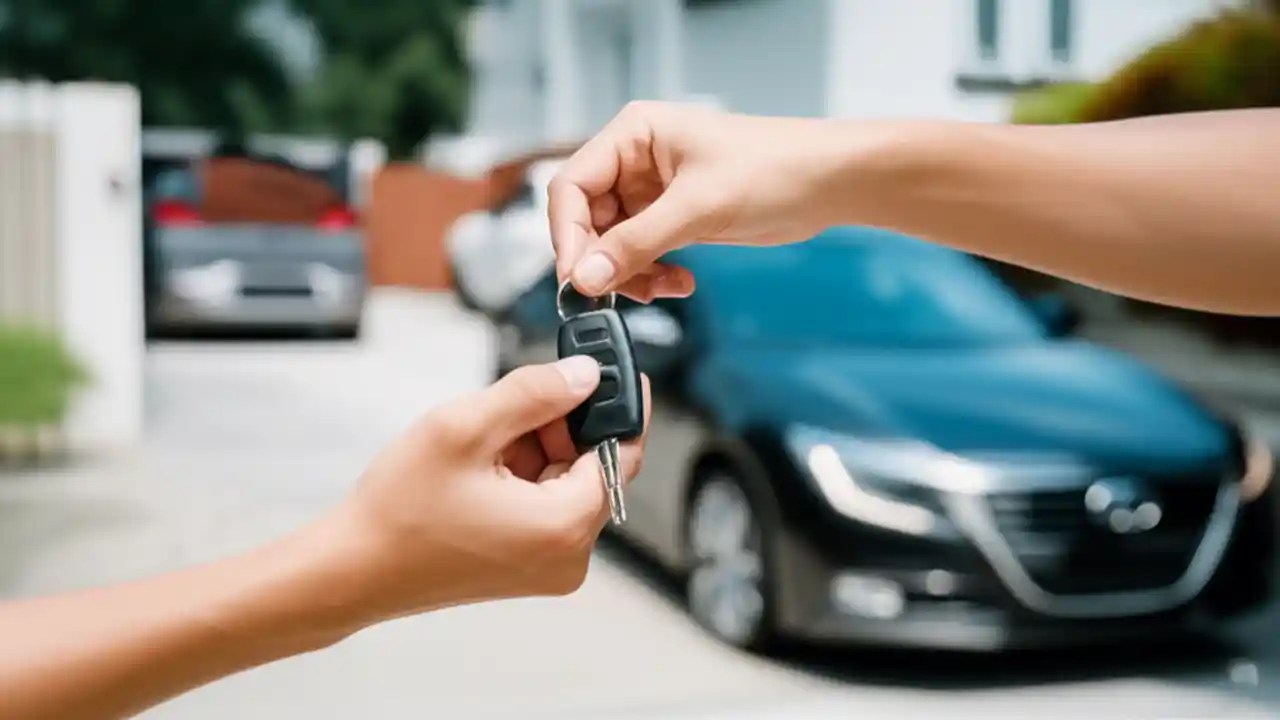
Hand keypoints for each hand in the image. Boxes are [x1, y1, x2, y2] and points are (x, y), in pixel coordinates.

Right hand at [324, 357, 649, 626]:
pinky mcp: (529, 567)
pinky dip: (523, 475)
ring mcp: (550, 567)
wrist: (352, 570)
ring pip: (566, 481)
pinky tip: (480, 467)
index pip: (624, 452)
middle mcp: (570, 557)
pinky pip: (546, 505)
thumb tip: (587, 374)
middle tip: (511, 405)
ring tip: (481, 443)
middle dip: (559, 426)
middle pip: (594, 465)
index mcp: (565, 527)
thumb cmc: (400, 509)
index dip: (619, 404)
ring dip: (535, 449)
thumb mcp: (466, 427)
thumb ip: (535, 393)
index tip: (611, 366)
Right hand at [548, 101, 853, 300]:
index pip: (571, 186)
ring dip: (629, 273)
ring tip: (661, 288)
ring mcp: (652, 190)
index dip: (568, 235)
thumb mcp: (698, 208)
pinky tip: (678, 282)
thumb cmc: (774, 169)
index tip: (577, 278)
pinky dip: (651, 274)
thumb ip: (636, 243)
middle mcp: (636, 159)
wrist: (828, 183)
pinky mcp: (673, 217)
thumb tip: (585, 277)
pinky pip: (640, 253)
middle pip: (587, 219)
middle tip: (614, 293)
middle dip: (601, 260)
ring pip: (612, 243)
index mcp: (633, 134)